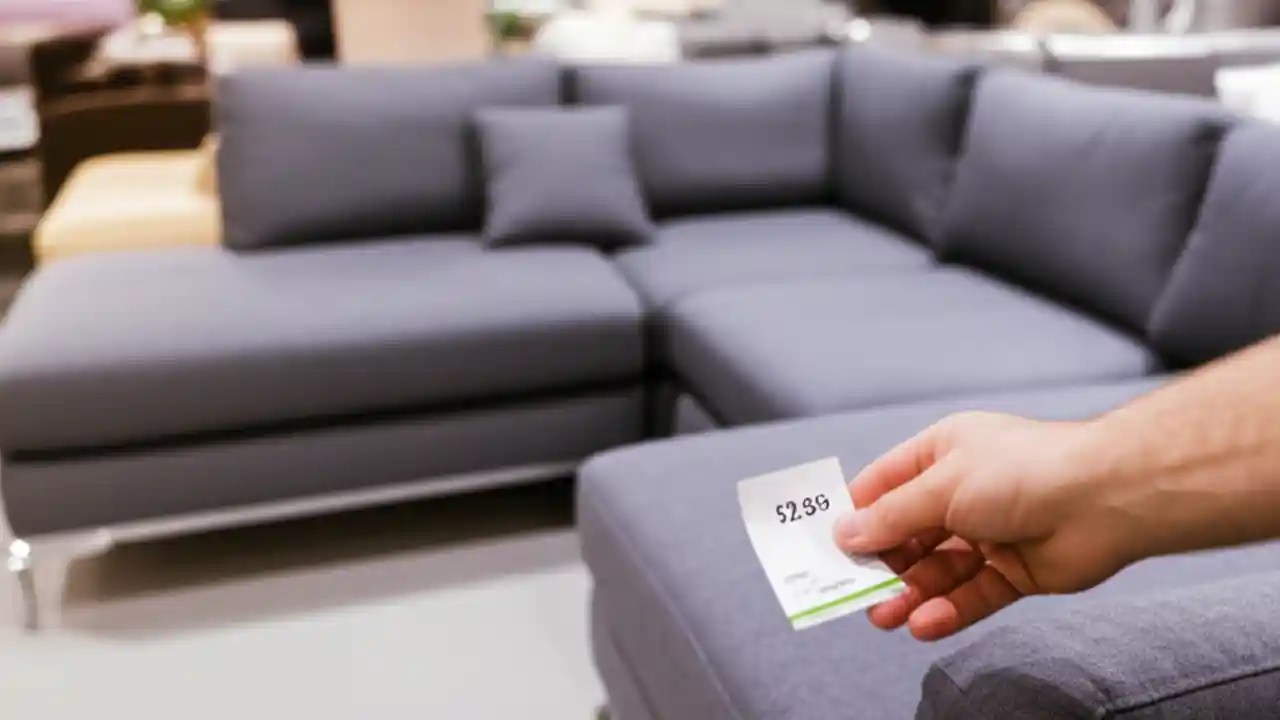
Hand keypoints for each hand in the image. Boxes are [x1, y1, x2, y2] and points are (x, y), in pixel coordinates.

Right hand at [832, 412, 1136, 640]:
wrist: (1107, 499)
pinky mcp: (1015, 570)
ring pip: (937, 569)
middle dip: (882, 563)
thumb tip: (843, 534)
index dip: (856, 514)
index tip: (827, 546)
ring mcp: (990, 533)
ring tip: (883, 616)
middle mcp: (963, 491)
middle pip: (909, 533)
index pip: (885, 485)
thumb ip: (890, 517)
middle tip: (854, 591)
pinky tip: (924, 623)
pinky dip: (947, 609)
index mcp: (943, 453)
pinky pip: (972, 593)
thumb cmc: (1020, 473)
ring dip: (909, 593)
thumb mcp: (941, 487)